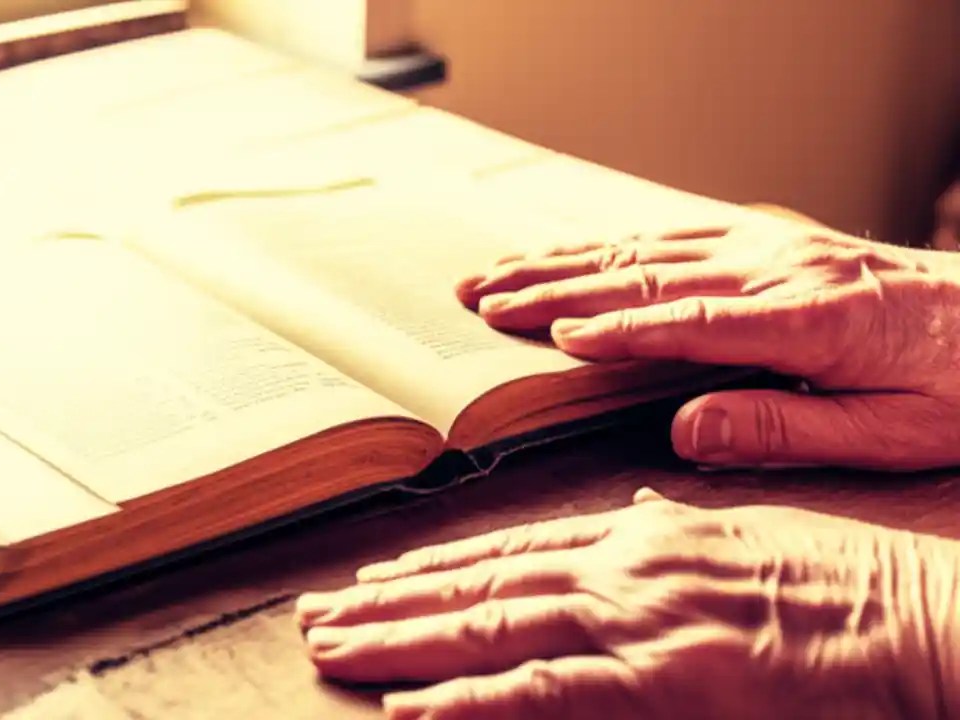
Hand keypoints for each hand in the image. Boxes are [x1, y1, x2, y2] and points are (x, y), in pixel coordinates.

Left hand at [296, 489, 957, 719]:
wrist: (911, 614)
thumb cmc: (836, 579)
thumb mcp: (741, 530)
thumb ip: (669, 525)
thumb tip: (628, 509)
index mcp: (636, 534)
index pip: (507, 548)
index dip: (432, 566)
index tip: (374, 574)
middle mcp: (617, 568)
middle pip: (477, 585)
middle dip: (387, 599)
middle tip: (313, 611)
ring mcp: (633, 623)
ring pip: (487, 629)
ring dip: (398, 640)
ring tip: (329, 648)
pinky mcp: (660, 684)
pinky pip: (546, 695)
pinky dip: (472, 702)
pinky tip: (412, 708)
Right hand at [455, 223, 959, 469]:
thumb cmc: (957, 387)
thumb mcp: (889, 433)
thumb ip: (784, 429)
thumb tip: (683, 432)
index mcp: (809, 318)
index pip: (687, 322)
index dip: (612, 331)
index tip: (543, 337)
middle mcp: (779, 267)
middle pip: (646, 272)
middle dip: (554, 287)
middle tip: (482, 299)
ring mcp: (772, 243)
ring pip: (647, 245)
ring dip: (564, 260)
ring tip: (496, 274)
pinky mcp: (772, 238)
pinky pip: (675, 231)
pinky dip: (611, 243)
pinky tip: (570, 252)